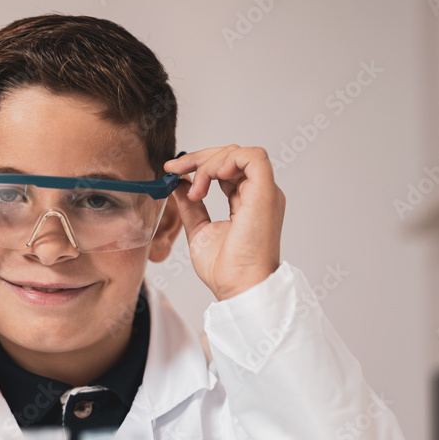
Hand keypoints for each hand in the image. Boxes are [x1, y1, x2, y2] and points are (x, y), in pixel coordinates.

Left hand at [164, 145, 284, 300]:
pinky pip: (253, 157)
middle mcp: (258, 193)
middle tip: (174, 170)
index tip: (172, 171)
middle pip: (230, 156)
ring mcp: (264, 192)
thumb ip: (191, 205)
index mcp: (246, 201)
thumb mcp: (199, 229)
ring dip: (209, 163)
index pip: (224, 169)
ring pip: (238, 153)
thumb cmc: (225, 269)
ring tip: (196, 191)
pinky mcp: (266, 192)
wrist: (238, 286)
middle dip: (198, 158)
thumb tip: (178, 183)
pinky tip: (212, 176)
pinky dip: (229, 159)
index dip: (197, 164)